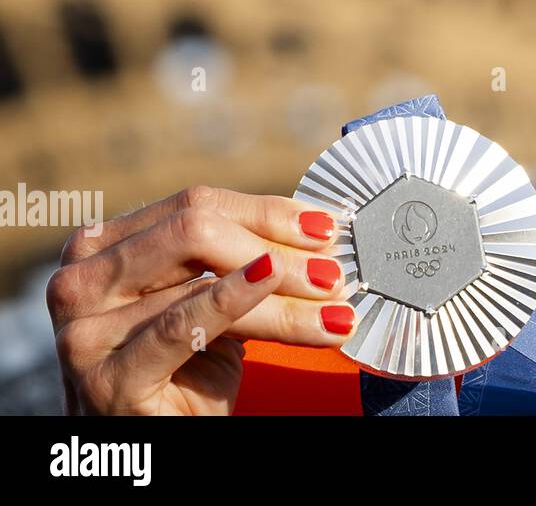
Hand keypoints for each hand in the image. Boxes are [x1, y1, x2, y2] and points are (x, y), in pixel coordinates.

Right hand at [47, 185, 353, 414]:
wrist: (156, 450)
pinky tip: (271, 286)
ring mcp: (85, 332)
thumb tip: (318, 227)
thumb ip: (238, 257)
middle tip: (334, 269)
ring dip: (282, 290)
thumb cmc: (186, 372)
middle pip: (196, 231)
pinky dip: (233, 299)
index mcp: (101, 247)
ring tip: (334, 302)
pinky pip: (180, 325)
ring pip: (200, 277)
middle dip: (276, 245)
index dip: (267, 211)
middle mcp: (81, 280)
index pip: (195, 205)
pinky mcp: (107, 379)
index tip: (325, 227)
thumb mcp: (209, 304)